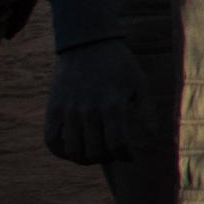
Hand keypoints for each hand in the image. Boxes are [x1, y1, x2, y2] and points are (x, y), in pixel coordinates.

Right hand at [44, 34, 151, 165]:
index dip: (125, 155)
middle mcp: (89, 110)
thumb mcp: (140, 83)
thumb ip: (147, 111)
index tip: (130, 157)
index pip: (117, 144)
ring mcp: (68, 111)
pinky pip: (52, 141)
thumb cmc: (119, 65)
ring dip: (85, 159)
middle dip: (107, 158)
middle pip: (95, 151)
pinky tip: (73, 151)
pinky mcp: (54, 109)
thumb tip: (152, 137)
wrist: (87, 44)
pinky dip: (61, 152)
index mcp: (113, 104)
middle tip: (113, 155)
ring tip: (94, 155)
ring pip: (73, 150)